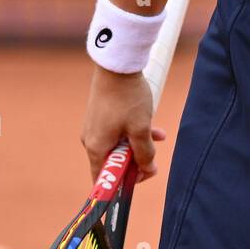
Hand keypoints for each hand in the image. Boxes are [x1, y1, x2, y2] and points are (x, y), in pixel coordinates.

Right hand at [81, 65, 166, 187]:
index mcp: (96, 148)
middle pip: (113, 161)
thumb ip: (145, 154)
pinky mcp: (101, 114)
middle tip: (153, 158)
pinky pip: (118, 130)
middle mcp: (91, 139)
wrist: (117, 65)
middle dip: (135, 161)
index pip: (103, 178)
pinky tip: (155, 128)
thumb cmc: (127, 99)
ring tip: (158, 139)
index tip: (141, 177)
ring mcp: (95, 126)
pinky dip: (134, 132)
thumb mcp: (141, 130)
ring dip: (139, 145)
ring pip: (119, 144)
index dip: (123, 183)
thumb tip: (147, 169)